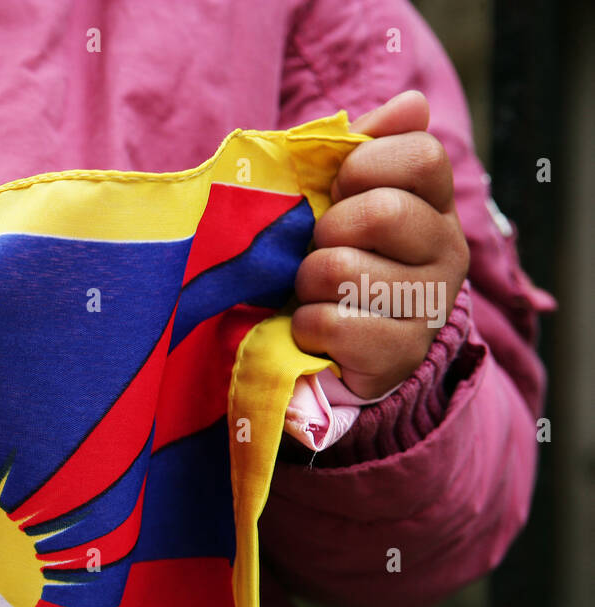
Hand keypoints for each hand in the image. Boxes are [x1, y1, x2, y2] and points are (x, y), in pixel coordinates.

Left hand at [292, 90, 468, 397]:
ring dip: (307, 282)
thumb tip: (412, 102)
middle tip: (320, 249)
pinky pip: (331, 324)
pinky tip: (315, 328)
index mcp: (435, 204)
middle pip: (382, 212)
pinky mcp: (401, 356)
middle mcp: (448, 252)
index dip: (363, 165)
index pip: (422, 154)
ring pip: (342, 270)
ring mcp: (430, 307)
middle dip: (327, 230)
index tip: (339, 189)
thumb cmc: (336, 257)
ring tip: (315, 292)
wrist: (340, 348)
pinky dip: (305, 325)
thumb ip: (366, 148)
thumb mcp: (343, 198)